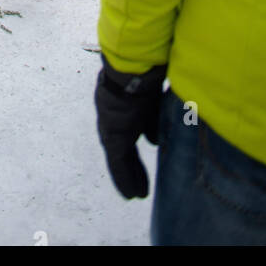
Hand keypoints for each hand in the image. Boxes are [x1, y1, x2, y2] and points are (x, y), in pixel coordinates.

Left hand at [95, 57, 165, 198]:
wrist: (131, 71)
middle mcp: (114, 117)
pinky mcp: (113, 137)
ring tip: (139, 194)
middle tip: (142, 186)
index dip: (140, 143)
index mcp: (126, 106)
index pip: (132, 131)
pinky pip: (118, 163)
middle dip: (134, 166)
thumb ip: (154, 118)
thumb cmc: (146, 76)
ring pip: (120, 158)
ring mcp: (111, 127)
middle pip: (125, 148)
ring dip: (131, 176)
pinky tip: (131, 194)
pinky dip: (124, 179)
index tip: (147, 156)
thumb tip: (154, 140)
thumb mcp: (154, 99)